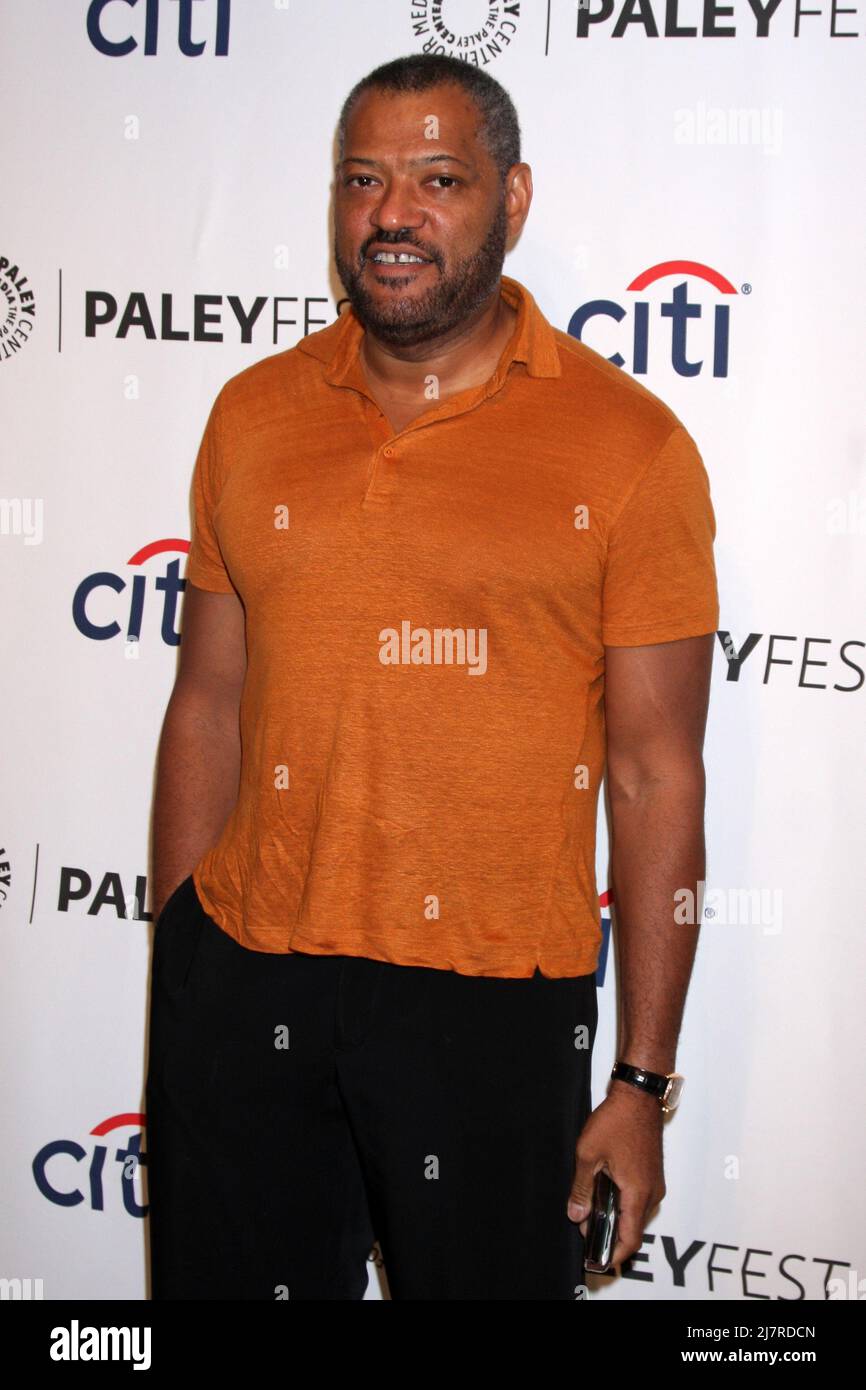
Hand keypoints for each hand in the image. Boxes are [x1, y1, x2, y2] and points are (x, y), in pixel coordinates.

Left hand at [566, 1080, 665, 1267]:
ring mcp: (655, 1182)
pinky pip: (639, 1198)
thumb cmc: (616, 1120)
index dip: (613, 1254)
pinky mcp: (653, 1173)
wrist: (638, 1095)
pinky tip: (603, 1190)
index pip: (630, 1239)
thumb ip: (581, 1189)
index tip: (597, 1258)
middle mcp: (652, 1192)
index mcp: (637, 1193)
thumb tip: (576, 1215)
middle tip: (585, 1228)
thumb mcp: (588, 1155)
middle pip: (633, 1228)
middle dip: (609, 1233)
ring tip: (590, 1207)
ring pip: (635, 1213)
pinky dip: (622, 1202)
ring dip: (615, 1216)